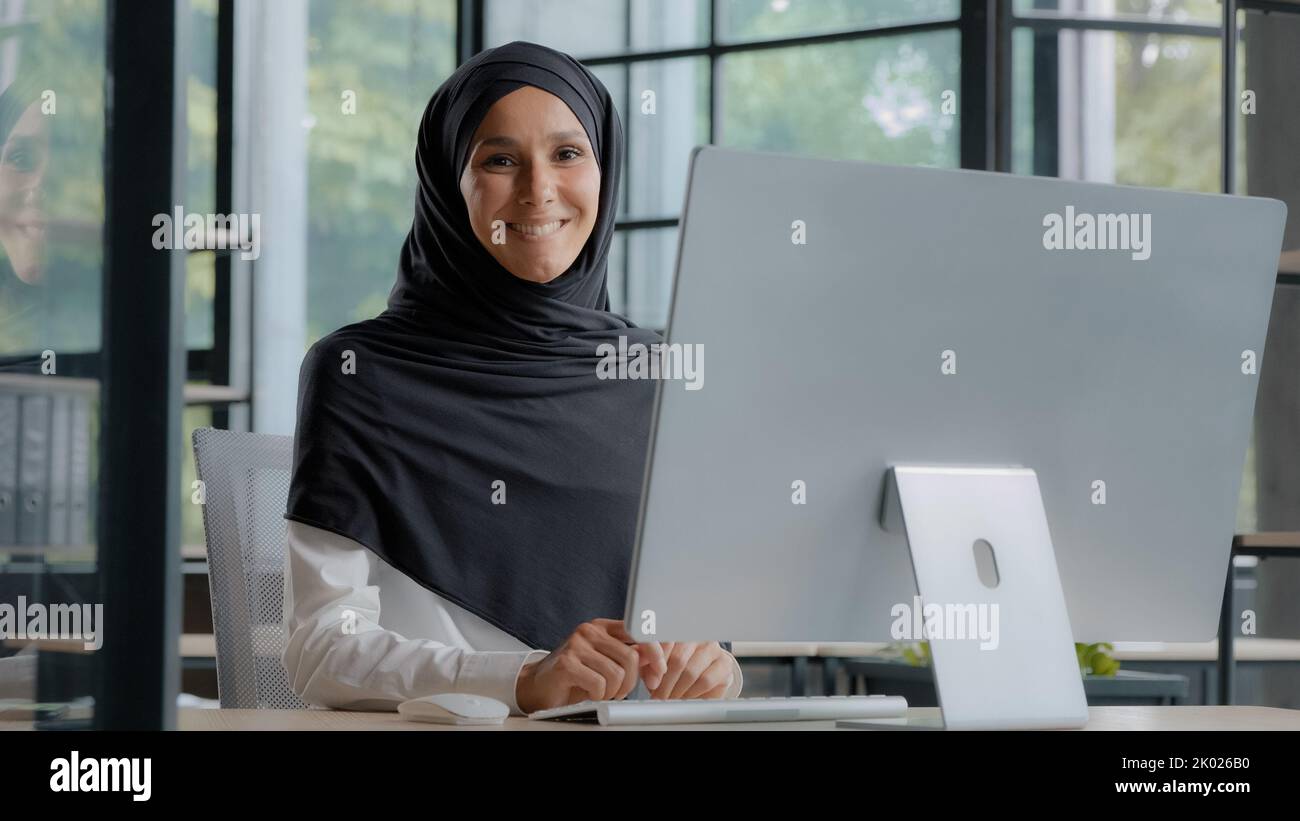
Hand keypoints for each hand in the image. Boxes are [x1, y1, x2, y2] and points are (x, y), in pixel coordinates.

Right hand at [514, 618, 668, 713]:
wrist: (538, 686)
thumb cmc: (575, 677)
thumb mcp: (606, 663)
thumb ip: (629, 657)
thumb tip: (655, 661)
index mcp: (602, 627)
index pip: (638, 630)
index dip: (655, 652)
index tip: (659, 671)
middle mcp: (589, 630)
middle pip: (631, 656)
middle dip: (632, 681)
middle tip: (621, 692)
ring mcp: (576, 644)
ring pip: (616, 673)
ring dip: (614, 691)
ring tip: (603, 693)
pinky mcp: (566, 663)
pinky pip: (599, 683)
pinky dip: (599, 695)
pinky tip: (590, 694)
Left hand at [648, 641, 733, 699]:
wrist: (703, 680)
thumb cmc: (676, 671)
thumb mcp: (658, 665)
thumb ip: (650, 665)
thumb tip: (648, 674)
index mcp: (679, 631)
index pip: (666, 643)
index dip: (656, 664)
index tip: (652, 681)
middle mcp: (698, 636)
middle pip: (678, 659)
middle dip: (665, 683)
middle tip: (659, 696)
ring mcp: (713, 649)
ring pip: (691, 672)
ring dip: (678, 691)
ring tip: (670, 699)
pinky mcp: (725, 664)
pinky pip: (706, 681)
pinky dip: (693, 693)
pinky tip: (686, 698)